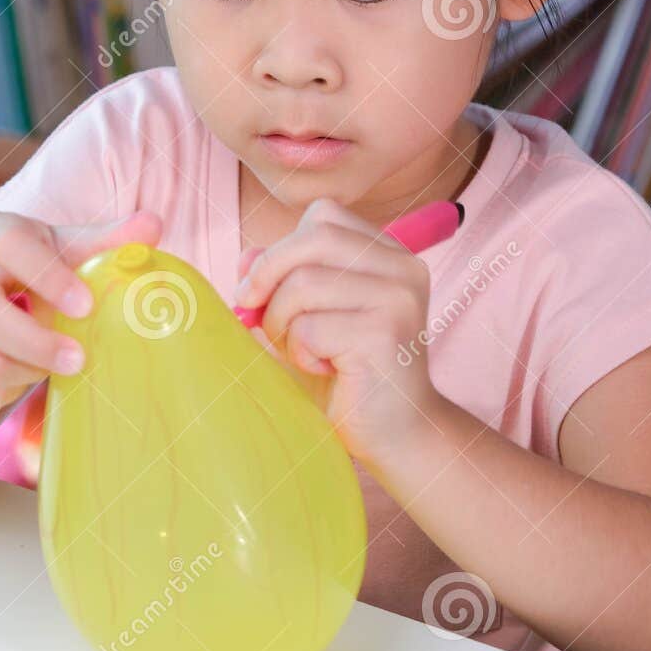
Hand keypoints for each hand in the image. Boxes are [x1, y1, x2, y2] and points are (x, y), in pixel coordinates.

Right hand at [0, 209, 162, 408]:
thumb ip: (106, 241)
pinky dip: (4, 390)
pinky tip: (25, 378)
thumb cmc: (32, 267)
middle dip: (34, 344)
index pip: (13, 248)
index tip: (86, 307)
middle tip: (80, 360)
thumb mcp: (64, 249)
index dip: (49, 277)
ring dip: (25, 370)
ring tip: (57, 366)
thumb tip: (153, 226)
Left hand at [234, 197, 443, 464]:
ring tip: (301, 351)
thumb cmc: (346, 374)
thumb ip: (280, 280)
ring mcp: (398, 298)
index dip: (281, 247)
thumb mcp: (305, 317)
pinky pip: (310, 327)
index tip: (259, 289)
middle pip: (314, 237)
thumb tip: (247, 257)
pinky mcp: (385, 334)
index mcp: (390, 254)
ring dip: (282, 322)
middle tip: (252, 312)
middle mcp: (403, 267)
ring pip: (304, 283)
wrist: (394, 434)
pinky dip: (299, 352)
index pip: (324, 216)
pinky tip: (322, 369)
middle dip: (268, 274)